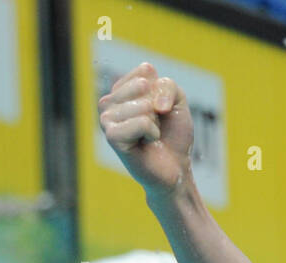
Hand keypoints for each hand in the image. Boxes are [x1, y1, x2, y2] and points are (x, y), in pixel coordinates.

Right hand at [98, 62, 193, 195]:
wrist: (176, 168)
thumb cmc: (173, 134)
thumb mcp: (178, 101)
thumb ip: (168, 86)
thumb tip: (151, 104)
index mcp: (120, 88)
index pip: (145, 71)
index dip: (163, 92)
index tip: (161, 110)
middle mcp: (108, 101)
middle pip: (143, 85)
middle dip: (159, 107)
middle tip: (156, 125)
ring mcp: (106, 118)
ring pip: (144, 106)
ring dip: (156, 123)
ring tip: (150, 136)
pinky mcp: (111, 136)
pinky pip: (142, 122)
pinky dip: (152, 133)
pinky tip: (146, 143)